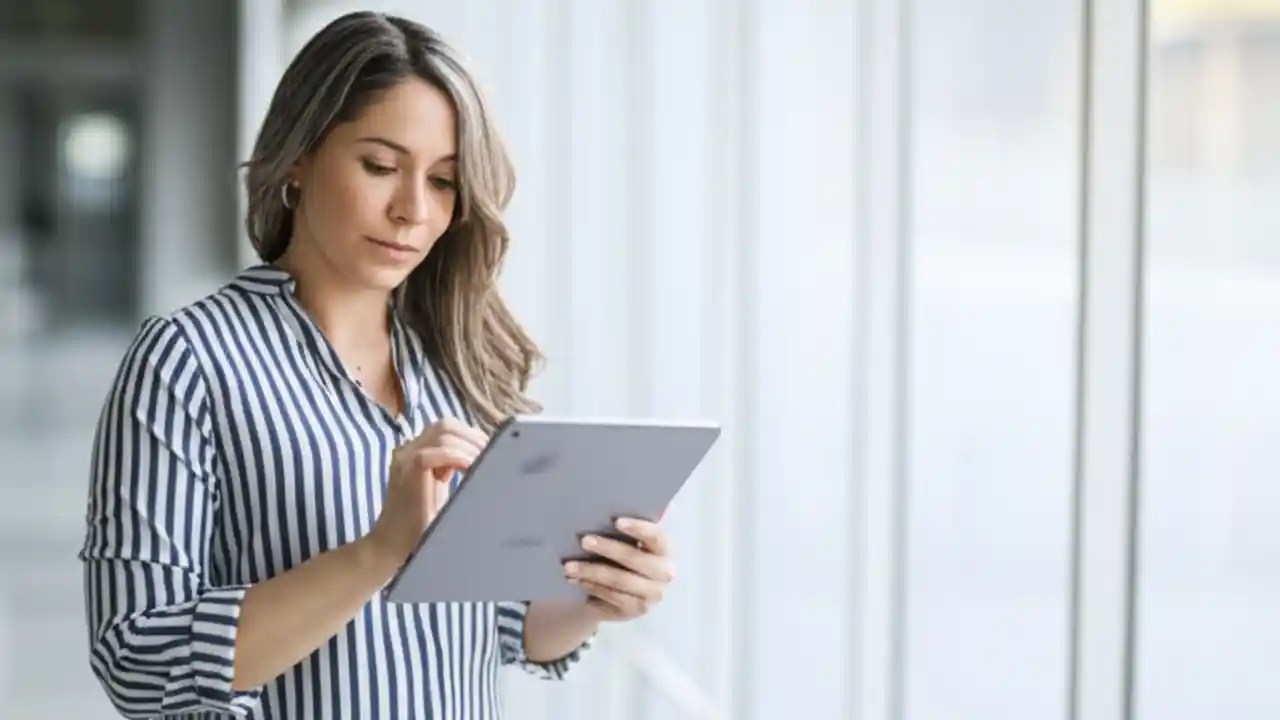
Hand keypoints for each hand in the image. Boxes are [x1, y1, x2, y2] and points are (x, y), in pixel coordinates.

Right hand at [366, 418, 487, 565]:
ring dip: (470, 447)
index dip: (471, 436)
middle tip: (493, 456)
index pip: (446, 429)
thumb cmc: (418, 524)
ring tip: (486, 463)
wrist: (391, 547)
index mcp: (413, 452)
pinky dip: (461, 457)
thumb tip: (482, 458)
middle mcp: (407, 449)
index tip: (490, 451)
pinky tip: (473, 469)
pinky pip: (440, 451)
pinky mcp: (411, 468)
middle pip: (447, 425)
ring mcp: (406, 456)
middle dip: (474, 438)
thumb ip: (450, 469)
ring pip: (444, 433)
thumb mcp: (437, 490)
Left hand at [563, 518, 674, 621]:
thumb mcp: (631, 541)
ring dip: (591, 572)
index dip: (638, 529)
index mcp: (666, 550)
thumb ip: (626, 528)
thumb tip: (603, 508)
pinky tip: (574, 580)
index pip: (656, 537)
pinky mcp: (634, 611)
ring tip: (569, 566)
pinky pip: (610, 597)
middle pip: (635, 560)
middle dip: (608, 549)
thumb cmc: (626, 554)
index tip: (616, 521)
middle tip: (584, 540)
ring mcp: (651, 596)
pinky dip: (590, 586)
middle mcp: (665, 574)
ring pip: (619, 581)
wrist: (624, 591)